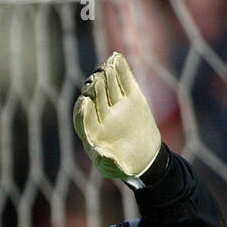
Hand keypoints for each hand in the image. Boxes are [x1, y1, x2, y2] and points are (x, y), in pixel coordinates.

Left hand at [72, 51, 161, 182]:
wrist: (144, 158)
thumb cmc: (123, 165)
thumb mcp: (114, 168)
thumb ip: (106, 161)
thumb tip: (97, 150)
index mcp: (91, 132)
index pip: (82, 118)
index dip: (82, 110)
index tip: (85, 102)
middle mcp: (101, 115)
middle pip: (94, 98)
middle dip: (94, 89)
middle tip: (97, 80)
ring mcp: (116, 105)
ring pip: (108, 86)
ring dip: (107, 75)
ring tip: (108, 66)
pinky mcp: (132, 98)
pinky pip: (125, 81)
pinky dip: (121, 69)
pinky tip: (117, 58)